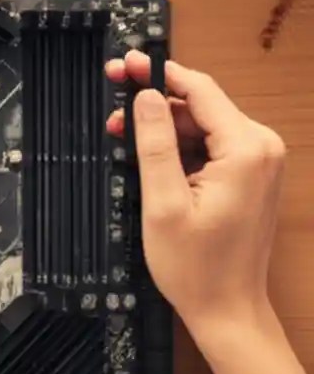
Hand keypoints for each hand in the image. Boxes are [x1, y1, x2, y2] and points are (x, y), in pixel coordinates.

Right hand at [104, 51, 284, 339]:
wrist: (228, 308)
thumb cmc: (197, 267)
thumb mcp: (163, 203)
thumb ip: (155, 145)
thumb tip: (145, 98)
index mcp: (246, 150)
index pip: (199, 91)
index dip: (158, 73)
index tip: (125, 64)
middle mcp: (261, 149)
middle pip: (200, 106)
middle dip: (154, 106)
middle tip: (113, 108)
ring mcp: (258, 162)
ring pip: (202, 126)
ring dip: (162, 129)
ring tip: (123, 138)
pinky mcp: (250, 176)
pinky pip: (210, 147)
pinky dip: (178, 148)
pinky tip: (148, 159)